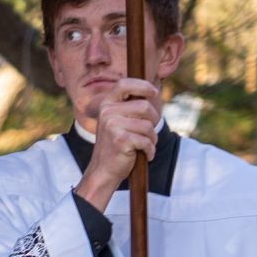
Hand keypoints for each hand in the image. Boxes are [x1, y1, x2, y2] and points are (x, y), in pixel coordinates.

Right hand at [76, 77, 164, 206]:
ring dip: (152, 138)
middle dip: (154, 120)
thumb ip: (130, 107)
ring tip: (144, 146)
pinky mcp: (120, 140)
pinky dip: (150, 150)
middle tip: (148, 133)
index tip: (154, 93)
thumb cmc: (116, 145)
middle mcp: (107, 112)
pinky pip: (147, 141)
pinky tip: (145, 155)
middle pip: (145, 106)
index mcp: (106, 105)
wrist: (103, 171)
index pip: (124, 84)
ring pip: (148, 125)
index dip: (142, 85)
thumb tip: (153, 91)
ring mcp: (112, 126)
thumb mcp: (118, 121)